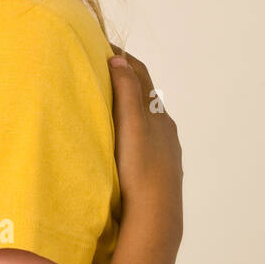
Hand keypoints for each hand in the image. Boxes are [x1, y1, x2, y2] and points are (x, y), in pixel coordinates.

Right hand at [108, 48, 182, 245]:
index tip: (100, 47)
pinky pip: (146, 140)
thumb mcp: (131, 124)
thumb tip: (118, 58)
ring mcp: (164, 150)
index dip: (122, 58)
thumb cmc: (140, 168)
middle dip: (125, 79)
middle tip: (99, 70)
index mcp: (157, 113)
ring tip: (106, 105)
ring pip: (146, 119)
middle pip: (145, 95)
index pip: (140, 75)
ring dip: (129, 106)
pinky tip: (122, 141)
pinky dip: (132, 129)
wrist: (155, 215)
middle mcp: (165, 128)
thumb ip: (126, 90)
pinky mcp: (159, 169)